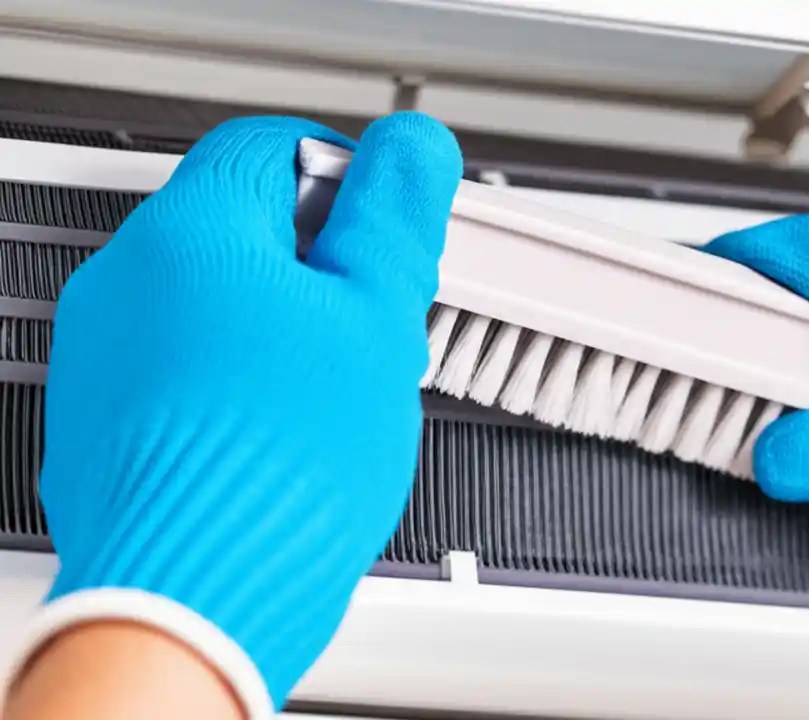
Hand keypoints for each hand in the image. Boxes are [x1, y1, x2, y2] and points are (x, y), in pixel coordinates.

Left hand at [27, 113, 460, 711]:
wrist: (195, 594)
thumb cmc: (280, 465)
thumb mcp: (375, 318)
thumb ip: (394, 218)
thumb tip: (412, 146)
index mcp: (192, 233)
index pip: (275, 147)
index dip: (348, 181)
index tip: (382, 235)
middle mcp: (127, 281)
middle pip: (247, 231)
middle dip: (322, 270)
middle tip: (371, 327)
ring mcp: (106, 353)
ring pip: (219, 305)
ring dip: (284, 330)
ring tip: (330, 394)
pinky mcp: (104, 417)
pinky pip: (186, 369)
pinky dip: (240, 383)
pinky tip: (283, 433)